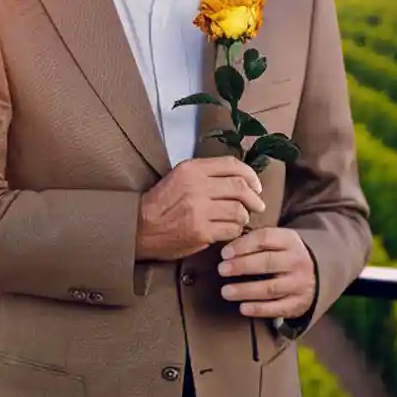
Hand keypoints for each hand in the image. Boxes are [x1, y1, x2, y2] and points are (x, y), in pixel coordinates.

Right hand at [135, 155, 265, 260]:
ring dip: (243, 216)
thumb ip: (206, 174)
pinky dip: (235, 231)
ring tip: (238, 219)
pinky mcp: (201, 231)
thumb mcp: (179, 177)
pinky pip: (231, 229)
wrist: (139, 227)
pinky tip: (228, 230)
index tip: (256, 185)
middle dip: (254, 198)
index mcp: (191, 169)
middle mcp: (196, 186)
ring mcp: (199, 210)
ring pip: (239, 210)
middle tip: (257, 205)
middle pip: (240, 188)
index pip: (231, 165)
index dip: (250, 175)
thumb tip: (240, 179)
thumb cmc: (160, 203)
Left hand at [217, 227, 315, 318]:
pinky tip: (243, 308)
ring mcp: (299, 284)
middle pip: (267, 262)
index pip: (265, 238)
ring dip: (245, 290)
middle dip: (241, 266)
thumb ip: (255, 242)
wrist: (317, 273)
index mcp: (289, 241)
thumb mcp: (276, 241)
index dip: (242, 245)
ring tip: (226, 291)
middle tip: (222, 270)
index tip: (224, 253)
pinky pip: (278, 308)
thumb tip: (227, 251)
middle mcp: (297, 261)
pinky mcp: (298, 303)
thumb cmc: (284, 255)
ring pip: (270, 288)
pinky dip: (259, 309)